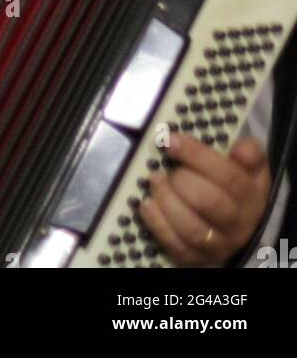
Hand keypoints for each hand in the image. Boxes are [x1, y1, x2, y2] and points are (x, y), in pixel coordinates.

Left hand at [139, 132, 270, 265]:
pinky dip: (158, 224)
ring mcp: (216, 244)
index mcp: (250, 196)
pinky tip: (147, 205)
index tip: (171, 140)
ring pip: (191, 228)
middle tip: (165, 168)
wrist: (241, 226)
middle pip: (209, 202)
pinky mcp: (196, 257)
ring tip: (155, 181)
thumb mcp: (251, 166)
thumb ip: (249, 152)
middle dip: (181, 180)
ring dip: (167, 201)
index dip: (195, 155)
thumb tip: (240, 151)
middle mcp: (236, 224)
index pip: (226, 175)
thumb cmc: (238, 186)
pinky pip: (176, 246)